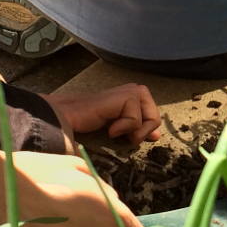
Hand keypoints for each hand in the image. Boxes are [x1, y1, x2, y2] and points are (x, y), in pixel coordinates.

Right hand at [46, 84, 160, 145]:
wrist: (69, 116)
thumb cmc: (90, 123)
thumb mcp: (120, 129)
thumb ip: (139, 130)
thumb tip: (157, 135)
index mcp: (134, 96)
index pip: (154, 116)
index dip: (146, 130)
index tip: (130, 136)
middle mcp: (135, 90)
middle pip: (156, 118)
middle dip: (141, 132)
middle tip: (120, 133)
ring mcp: (131, 91)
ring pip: (150, 119)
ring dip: (133, 131)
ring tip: (114, 129)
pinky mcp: (126, 96)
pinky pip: (136, 121)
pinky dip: (122, 128)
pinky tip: (109, 127)